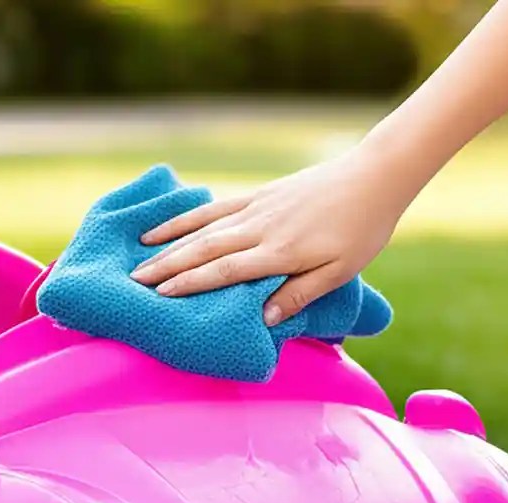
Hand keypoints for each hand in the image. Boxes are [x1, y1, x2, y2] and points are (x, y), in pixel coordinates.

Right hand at [130, 145, 413, 325]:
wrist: (373, 178)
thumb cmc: (361, 231)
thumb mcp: (339, 272)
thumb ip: (299, 294)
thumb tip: (262, 318)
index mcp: (280, 252)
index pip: (225, 270)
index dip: (191, 283)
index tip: (160, 295)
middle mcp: (261, 228)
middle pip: (204, 249)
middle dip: (167, 266)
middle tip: (134, 283)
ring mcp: (256, 208)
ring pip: (203, 227)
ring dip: (169, 244)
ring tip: (139, 258)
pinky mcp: (258, 195)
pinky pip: (214, 208)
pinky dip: (186, 217)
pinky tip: (166, 226)